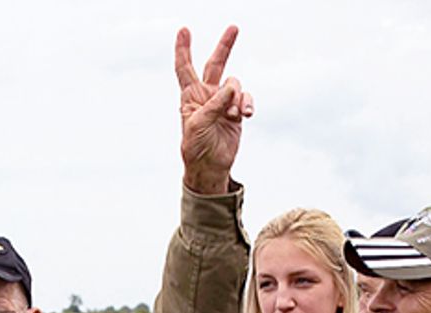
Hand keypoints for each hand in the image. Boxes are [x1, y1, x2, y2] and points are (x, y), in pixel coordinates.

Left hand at [174, 26, 253, 193]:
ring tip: (233, 114)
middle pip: (215, 65)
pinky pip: (246, 98)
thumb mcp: (198, 124)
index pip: (185, 68)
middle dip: (225, 46)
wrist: (210, 166)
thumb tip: (231, 87)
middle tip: (234, 27)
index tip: (184, 30)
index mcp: (190, 96)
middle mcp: (206, 95)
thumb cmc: (196, 147)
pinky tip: (245, 114)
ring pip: (235, 85)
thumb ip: (214, 104)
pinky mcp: (236, 112)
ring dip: (236, 97)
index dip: (184, 49)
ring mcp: (223, 102)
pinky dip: (247, 103)